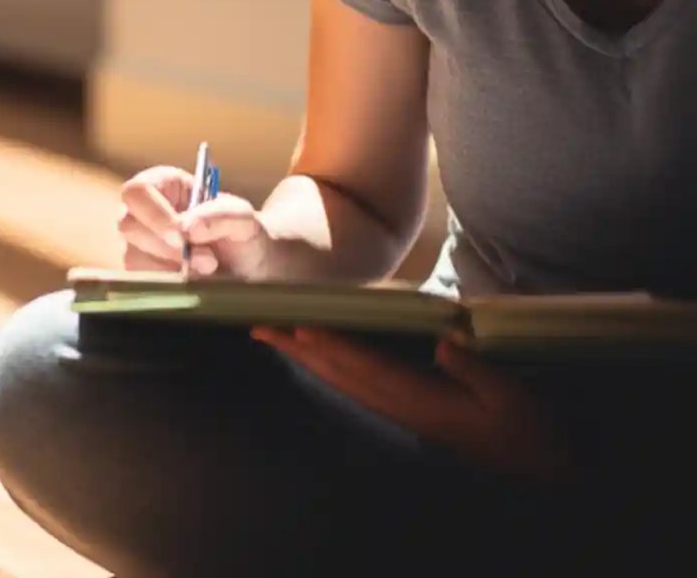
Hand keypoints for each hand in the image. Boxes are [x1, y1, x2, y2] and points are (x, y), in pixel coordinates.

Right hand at [117, 166, 273, 278]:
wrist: (248, 271)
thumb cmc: (242, 235)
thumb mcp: (243, 218)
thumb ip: (221, 215)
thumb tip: (188, 228)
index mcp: (163, 185)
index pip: (137, 191)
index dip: (154, 214)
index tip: (181, 236)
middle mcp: (143, 212)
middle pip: (128, 225)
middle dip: (167, 247)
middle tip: (206, 259)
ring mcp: (138, 244)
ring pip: (133, 256)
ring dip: (173, 267)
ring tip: (208, 267)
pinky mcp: (140, 272)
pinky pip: (142, 280)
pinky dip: (170, 283)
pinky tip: (193, 278)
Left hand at [252, 326, 568, 480]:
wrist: (537, 471)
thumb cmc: (527, 432)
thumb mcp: (510, 397)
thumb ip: (474, 369)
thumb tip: (441, 342)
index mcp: (422, 401)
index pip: (365, 366)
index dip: (332, 344)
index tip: (300, 326)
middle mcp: (402, 406)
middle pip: (340, 373)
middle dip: (299, 349)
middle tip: (260, 327)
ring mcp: (402, 412)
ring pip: (343, 381)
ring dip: (307, 358)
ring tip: (276, 337)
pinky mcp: (408, 412)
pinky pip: (358, 387)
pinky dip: (331, 369)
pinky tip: (318, 359)